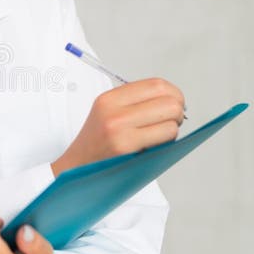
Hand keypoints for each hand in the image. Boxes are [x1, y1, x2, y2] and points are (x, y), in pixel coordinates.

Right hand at [52, 77, 185, 176]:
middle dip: (178, 111)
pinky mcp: (127, 148)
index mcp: (110, 98)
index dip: (174, 93)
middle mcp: (113, 110)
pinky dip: (168, 140)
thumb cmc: (96, 144)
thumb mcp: (107, 113)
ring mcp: (119, 129)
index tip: (174, 102)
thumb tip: (173, 99)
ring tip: (161, 134)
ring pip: (171, 119)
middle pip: (168, 100)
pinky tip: (157, 144)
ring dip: (173, 128)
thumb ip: (135, 102)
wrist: (76, 169)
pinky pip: (165, 136)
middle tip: (172, 120)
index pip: (156, 84)